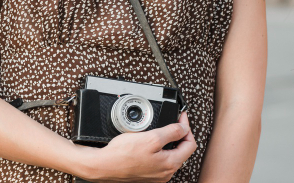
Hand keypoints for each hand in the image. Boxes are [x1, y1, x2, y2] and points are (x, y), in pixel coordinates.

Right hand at [75, 111, 196, 182]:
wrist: (103, 166)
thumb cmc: (123, 155)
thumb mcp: (152, 137)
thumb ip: (172, 132)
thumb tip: (184, 128)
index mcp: (170, 164)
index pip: (190, 144)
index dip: (187, 127)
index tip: (181, 117)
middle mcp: (165, 173)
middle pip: (182, 150)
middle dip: (180, 134)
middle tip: (175, 121)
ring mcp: (156, 175)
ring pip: (171, 155)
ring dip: (170, 141)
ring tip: (163, 130)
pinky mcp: (147, 174)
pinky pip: (160, 159)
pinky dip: (160, 149)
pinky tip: (152, 142)